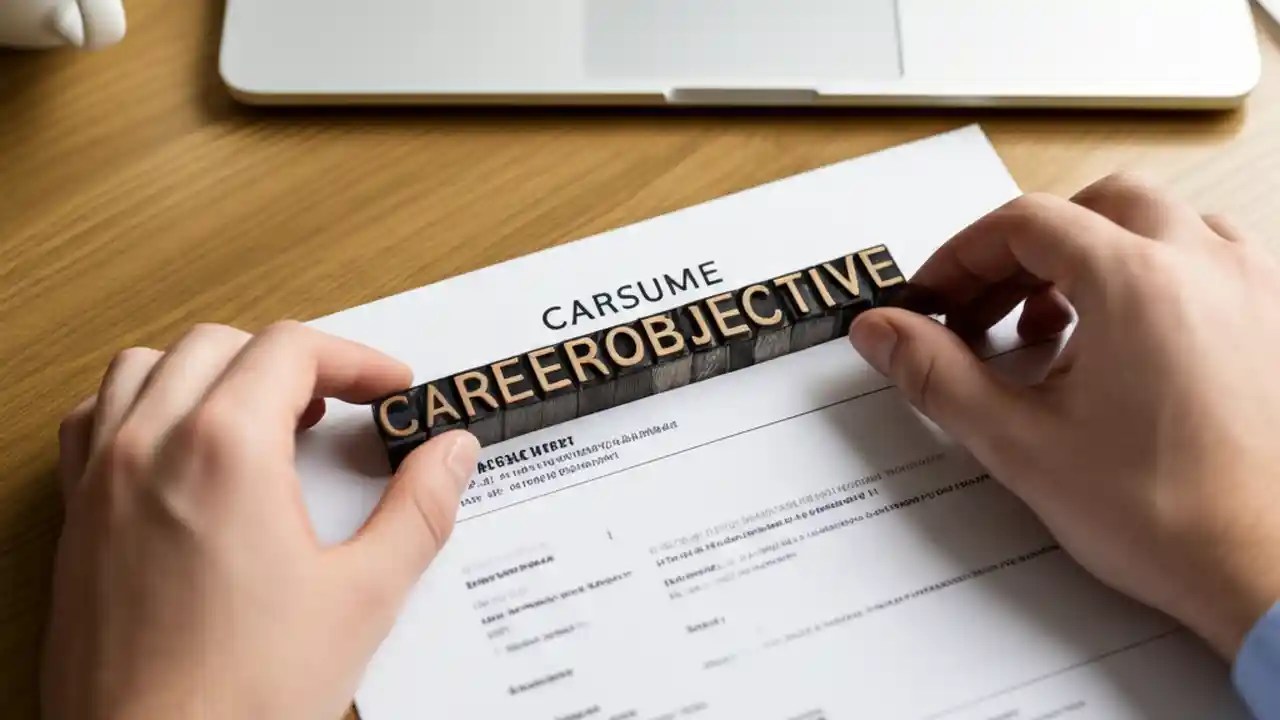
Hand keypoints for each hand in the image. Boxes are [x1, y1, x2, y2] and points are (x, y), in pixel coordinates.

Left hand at [42, 322, 479, 719]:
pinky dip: (142, 404)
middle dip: (292, 361)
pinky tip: (181, 445)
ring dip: (213, 370)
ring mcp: (101, 480)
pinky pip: (95, 419)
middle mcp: (150, 448)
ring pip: (148, 367)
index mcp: (226, 451)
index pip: (291, 349)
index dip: (355, 358)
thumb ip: (418, 510)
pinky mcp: (76, 520)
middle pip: (223, 345)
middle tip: (341, 405)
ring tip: (263, 415)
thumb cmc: (240, 698)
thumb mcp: (362, 597)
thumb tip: (450, 454)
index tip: (388, 388)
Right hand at [848, 174, 1279, 658]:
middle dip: (1028, 247)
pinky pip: (1212, 259)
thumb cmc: (1171, 518)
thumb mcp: (1022, 445)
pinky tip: (1131, 339)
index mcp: (1136, 282)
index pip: (1026, 223)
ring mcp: (1257, 286)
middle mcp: (1204, 265)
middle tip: (987, 305)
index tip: (936, 296)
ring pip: (1160, 224)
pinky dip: (1156, 275)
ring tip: (1059, 323)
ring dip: (1095, 254)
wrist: (1272, 574)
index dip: (964, 255)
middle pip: (1095, 206)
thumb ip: (939, 376)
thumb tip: (884, 333)